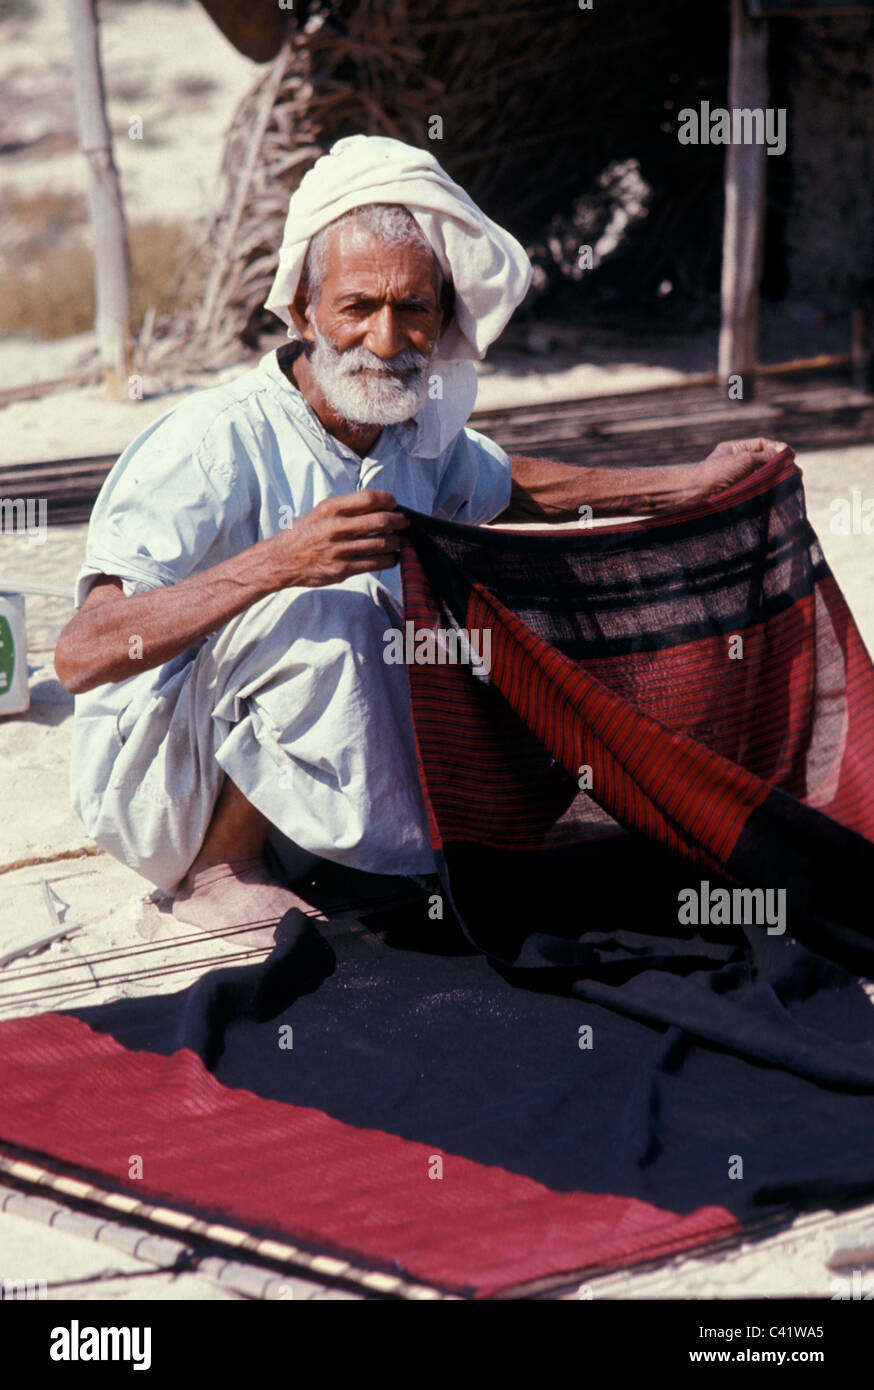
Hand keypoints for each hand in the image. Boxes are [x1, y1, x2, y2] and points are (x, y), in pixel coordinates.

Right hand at [271, 489, 409, 587]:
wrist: (282, 560)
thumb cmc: (305, 534)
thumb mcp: (321, 512)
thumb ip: (347, 508)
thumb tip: (379, 505)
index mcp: (331, 508)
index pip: (369, 498)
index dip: (388, 500)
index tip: (394, 504)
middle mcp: (336, 527)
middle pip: (381, 520)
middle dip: (399, 521)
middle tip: (404, 523)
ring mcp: (340, 549)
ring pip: (382, 543)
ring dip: (396, 542)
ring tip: (398, 541)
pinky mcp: (343, 569)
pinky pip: (375, 563)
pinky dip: (389, 559)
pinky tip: (392, 557)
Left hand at [699, 438, 789, 499]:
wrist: (698, 495)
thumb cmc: (718, 473)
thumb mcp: (744, 459)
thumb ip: (766, 456)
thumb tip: (785, 453)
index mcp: (735, 449)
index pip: (761, 444)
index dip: (776, 448)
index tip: (790, 456)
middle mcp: (737, 463)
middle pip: (763, 460)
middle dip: (780, 465)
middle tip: (795, 472)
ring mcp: (737, 479)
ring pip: (762, 476)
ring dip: (776, 478)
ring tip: (791, 482)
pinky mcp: (738, 494)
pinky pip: (757, 489)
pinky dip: (769, 489)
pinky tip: (779, 491)